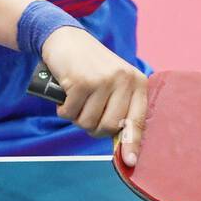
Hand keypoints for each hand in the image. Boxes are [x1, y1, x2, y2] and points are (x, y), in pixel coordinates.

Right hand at [40, 26, 149, 165]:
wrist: (66, 38)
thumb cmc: (90, 66)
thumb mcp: (112, 82)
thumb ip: (119, 107)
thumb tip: (123, 148)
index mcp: (136, 82)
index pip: (137, 120)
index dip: (133, 143)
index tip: (128, 162)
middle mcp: (123, 80)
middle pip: (109, 127)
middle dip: (93, 127)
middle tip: (85, 113)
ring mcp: (102, 80)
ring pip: (87, 122)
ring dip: (76, 117)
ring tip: (76, 99)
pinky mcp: (81, 81)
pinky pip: (70, 113)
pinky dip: (64, 109)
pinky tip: (65, 94)